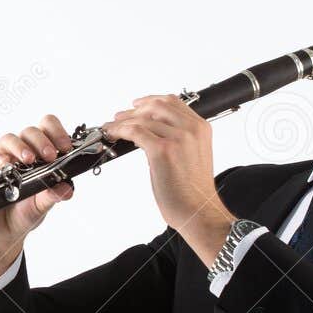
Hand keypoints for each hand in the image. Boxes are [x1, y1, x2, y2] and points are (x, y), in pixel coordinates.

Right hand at [0, 115, 74, 287]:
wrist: (4, 232)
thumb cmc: (25, 212)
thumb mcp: (43, 205)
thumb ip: (54, 195)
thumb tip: (67, 188)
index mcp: (40, 154)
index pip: (48, 129)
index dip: (57, 132)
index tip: (66, 148)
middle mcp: (21, 152)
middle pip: (30, 131)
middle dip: (41, 141)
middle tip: (50, 156)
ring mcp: (2, 158)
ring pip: (8, 139)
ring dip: (20, 147)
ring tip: (29, 160)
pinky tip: (4, 164)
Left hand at [101, 95, 234, 266]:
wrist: (198, 211)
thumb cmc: (193, 191)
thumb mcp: (191, 156)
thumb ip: (177, 139)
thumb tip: (150, 132)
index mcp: (201, 128)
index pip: (172, 102)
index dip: (150, 101)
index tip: (137, 106)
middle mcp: (191, 129)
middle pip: (157, 105)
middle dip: (134, 110)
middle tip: (120, 117)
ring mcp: (178, 138)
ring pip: (143, 119)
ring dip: (122, 121)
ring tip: (111, 128)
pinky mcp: (163, 150)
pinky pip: (135, 132)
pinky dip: (120, 130)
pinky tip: (113, 134)